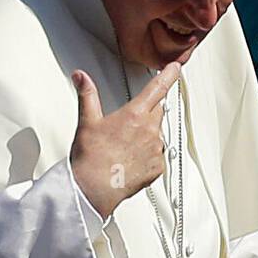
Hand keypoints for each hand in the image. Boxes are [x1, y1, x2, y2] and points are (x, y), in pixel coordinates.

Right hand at [70, 63, 180, 220]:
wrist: (94, 189)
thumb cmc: (91, 158)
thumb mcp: (87, 122)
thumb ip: (87, 95)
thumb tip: (81, 77)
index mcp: (134, 115)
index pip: (157, 88)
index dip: (169, 75)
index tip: (176, 68)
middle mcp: (149, 131)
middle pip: (158, 111)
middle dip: (148, 112)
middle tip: (129, 123)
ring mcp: (155, 150)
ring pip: (157, 135)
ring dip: (147, 136)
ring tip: (125, 148)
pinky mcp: (157, 168)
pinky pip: (157, 156)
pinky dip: (148, 156)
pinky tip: (131, 161)